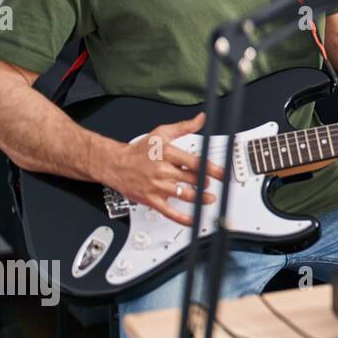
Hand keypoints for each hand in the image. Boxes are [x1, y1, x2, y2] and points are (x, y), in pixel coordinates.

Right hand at [105, 112, 224, 226]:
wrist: (114, 164)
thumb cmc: (139, 151)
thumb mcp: (161, 133)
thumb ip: (183, 126)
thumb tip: (200, 119)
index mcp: (167, 153)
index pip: (195, 162)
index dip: (212, 168)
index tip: (223, 173)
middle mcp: (162, 170)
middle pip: (192, 178)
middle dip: (206, 183)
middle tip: (213, 183)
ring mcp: (156, 186)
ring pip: (184, 195)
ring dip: (200, 198)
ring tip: (209, 198)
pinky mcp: (150, 199)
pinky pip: (169, 212)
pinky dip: (182, 218)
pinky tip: (193, 219)